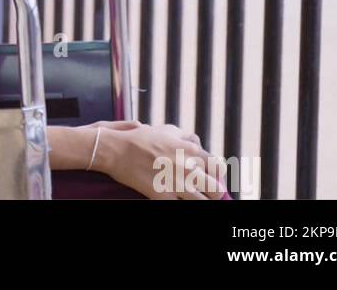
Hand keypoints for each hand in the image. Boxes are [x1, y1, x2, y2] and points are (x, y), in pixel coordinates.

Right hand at [95, 122, 226, 199]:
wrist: (117, 150)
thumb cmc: (141, 138)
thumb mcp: (167, 130)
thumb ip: (186, 137)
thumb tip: (197, 142)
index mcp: (192, 151)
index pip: (219, 169)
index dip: (216, 176)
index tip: (209, 178)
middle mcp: (189, 169)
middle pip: (217, 191)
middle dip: (212, 193)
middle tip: (202, 192)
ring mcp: (177, 184)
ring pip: (202, 203)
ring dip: (199, 201)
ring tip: (189, 197)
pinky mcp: (163, 196)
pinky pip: (181, 206)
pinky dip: (180, 204)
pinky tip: (174, 199)